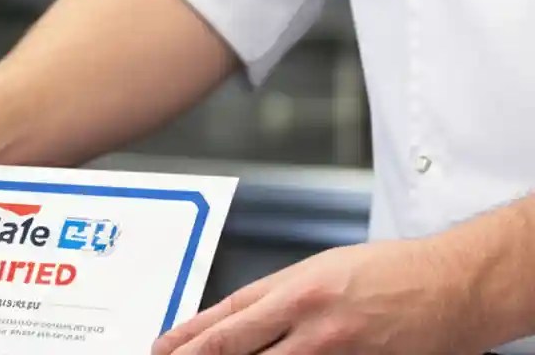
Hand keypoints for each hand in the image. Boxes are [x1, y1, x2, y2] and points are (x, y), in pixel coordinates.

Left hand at [153, 239, 469, 354]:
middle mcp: (308, 319)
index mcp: (295, 288)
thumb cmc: (392, 272)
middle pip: (235, 348)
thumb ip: (278, 298)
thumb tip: (237, 321)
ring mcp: (334, 350)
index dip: (188, 337)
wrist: (454, 286)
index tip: (163, 348)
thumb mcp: (321, 270)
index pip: (226, 318)